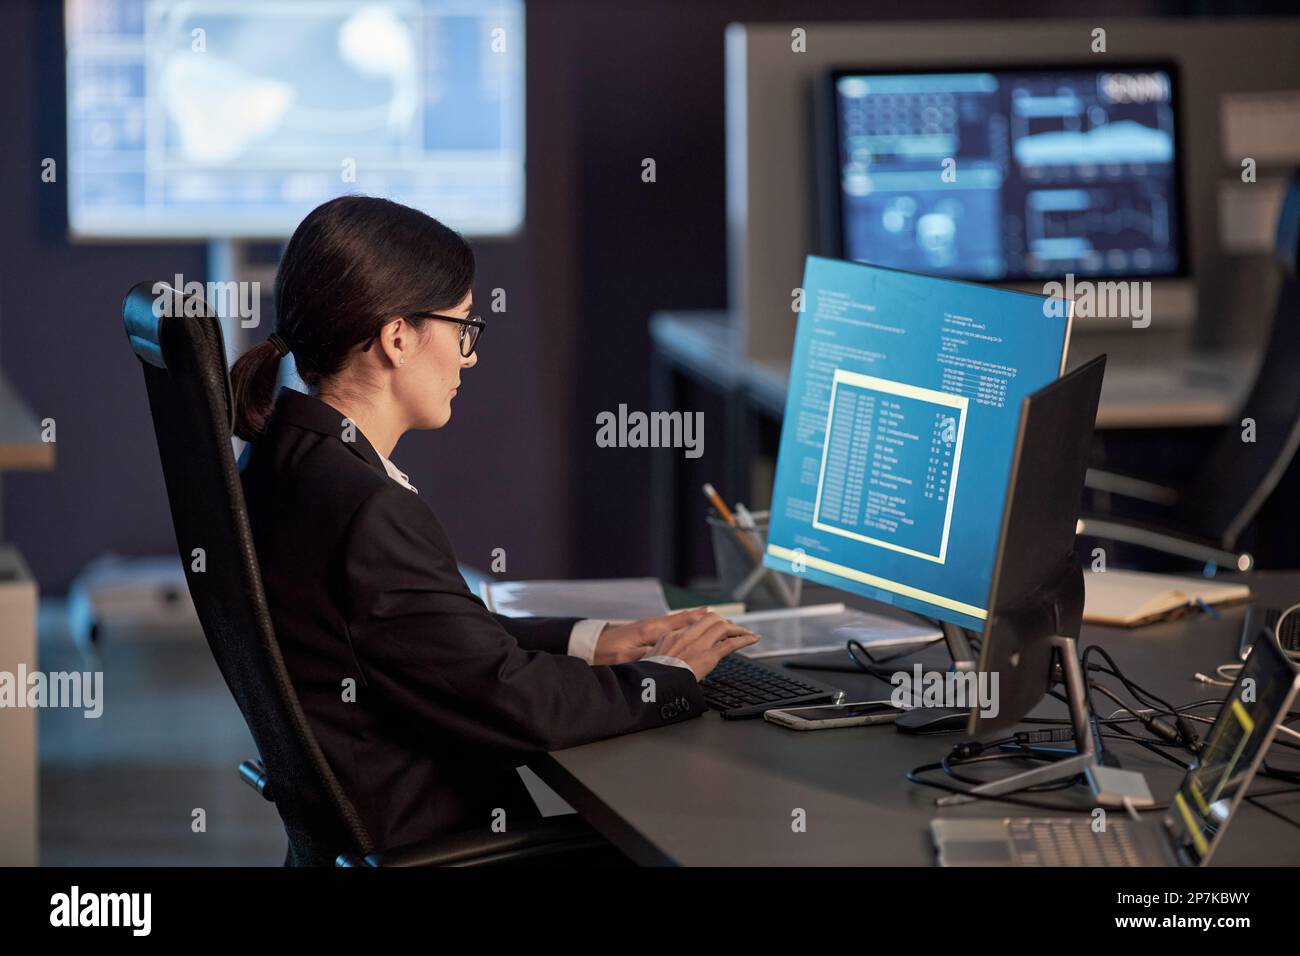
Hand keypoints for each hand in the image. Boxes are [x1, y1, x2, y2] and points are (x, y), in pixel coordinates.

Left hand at [593, 609, 715, 665]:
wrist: (590, 643)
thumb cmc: (607, 651)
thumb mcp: (626, 657)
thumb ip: (646, 655)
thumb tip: (664, 655)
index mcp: (653, 630)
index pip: (686, 622)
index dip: (706, 622)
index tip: (724, 622)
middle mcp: (656, 624)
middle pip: (688, 618)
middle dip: (709, 619)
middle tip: (729, 621)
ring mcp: (652, 626)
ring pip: (682, 620)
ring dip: (699, 620)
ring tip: (716, 618)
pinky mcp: (648, 630)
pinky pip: (674, 623)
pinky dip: (687, 622)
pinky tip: (690, 624)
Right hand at [645, 609, 759, 679]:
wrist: (651, 686)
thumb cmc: (648, 679)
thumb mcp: (648, 662)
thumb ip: (659, 656)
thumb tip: (661, 661)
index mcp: (670, 636)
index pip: (694, 624)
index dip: (708, 626)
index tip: (714, 629)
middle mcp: (686, 636)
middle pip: (710, 619)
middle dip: (724, 622)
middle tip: (732, 629)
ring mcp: (698, 645)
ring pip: (722, 626)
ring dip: (737, 629)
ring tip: (746, 633)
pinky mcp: (708, 656)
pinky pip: (731, 643)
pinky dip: (745, 639)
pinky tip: (753, 638)